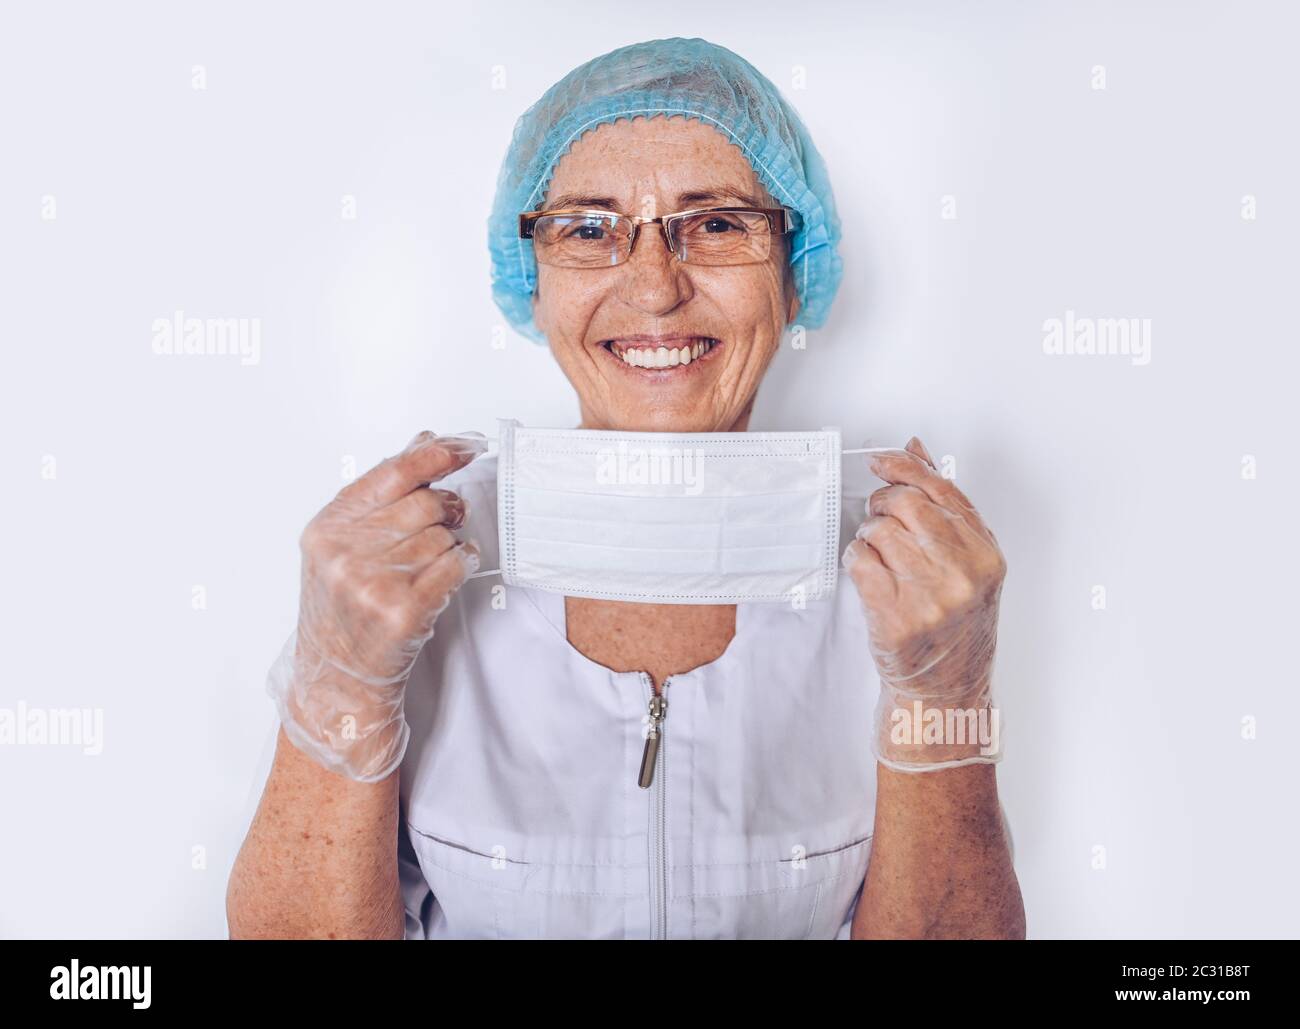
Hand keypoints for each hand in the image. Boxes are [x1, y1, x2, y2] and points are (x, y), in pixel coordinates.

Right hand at [272, 430, 485, 780]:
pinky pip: (455, 566)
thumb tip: (424, 443)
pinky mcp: (402, 610)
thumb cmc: (341, 612)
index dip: (437, 454)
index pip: (392, 472)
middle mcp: (344, 552)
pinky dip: (461, 565)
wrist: (336, 680)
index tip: (466, 445)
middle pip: (425, 502)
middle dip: (446, 509)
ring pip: (443, 536)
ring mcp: (371, 582)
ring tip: (428, 566)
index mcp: (326, 528)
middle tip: (448, 520)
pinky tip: (446, 576)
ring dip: (449, 546)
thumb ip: (382, 495)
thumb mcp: (344, 548)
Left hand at [841, 437, 1005, 769]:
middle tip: (881, 520)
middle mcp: (962, 573)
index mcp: (985, 554)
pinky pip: (859, 561)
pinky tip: (868, 574)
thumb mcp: (968, 564)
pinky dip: (856, 560)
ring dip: (869, 537)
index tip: (881, 460)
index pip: (941, 489)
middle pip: (906, 504)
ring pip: (879, 531)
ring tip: (881, 557)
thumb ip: (945, 507)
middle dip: (884, 505)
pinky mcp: (895, 617)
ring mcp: (930, 596)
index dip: (905, 467)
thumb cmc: (958, 626)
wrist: (947, 690)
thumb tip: (916, 451)